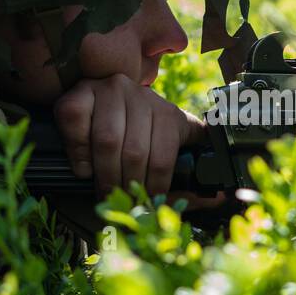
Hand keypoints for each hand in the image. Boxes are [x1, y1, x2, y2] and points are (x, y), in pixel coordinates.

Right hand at [52, 73, 206, 195]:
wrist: (101, 108)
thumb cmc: (138, 139)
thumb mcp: (167, 152)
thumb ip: (189, 178)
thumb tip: (218, 198)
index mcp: (167, 113)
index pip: (163, 157)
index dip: (154, 188)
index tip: (145, 203)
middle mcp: (140, 96)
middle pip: (135, 152)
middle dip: (127, 186)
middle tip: (121, 202)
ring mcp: (109, 91)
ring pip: (107, 141)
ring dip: (103, 174)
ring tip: (104, 191)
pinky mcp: (80, 93)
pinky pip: (77, 124)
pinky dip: (78, 151)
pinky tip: (84, 166)